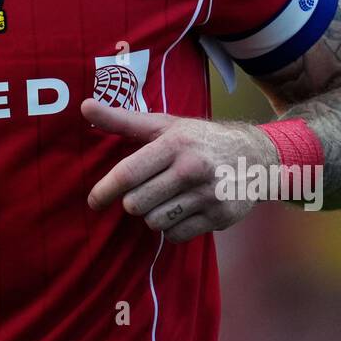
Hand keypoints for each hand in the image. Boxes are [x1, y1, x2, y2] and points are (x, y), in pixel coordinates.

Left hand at [80, 98, 277, 242]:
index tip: (93, 201)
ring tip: (165, 198)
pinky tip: (182, 209)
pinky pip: (176, 234)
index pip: (128, 174)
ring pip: (155, 222)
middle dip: (133, 201)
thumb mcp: (164, 125)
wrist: (256, 155)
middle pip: (137, 203)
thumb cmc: (199, 139)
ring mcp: (209, 195)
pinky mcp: (221, 217)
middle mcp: (193, 169)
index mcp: (175, 143)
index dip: (104, 190)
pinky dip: (172, 227)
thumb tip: (84, 106)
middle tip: (144, 191)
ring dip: (152, 214)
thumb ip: (122, 120)